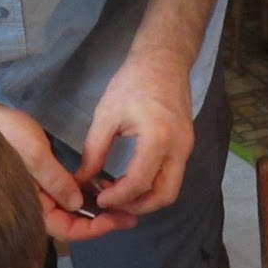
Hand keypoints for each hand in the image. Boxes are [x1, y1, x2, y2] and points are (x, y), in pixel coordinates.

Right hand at [0, 102, 136, 243]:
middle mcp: (38, 206)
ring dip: (96, 206)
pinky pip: (68, 193)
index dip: (95, 228)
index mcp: (33, 207)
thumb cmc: (5, 135)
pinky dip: (86, 192)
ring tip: (123, 201)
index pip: (68, 230)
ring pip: (73, 209)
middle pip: (74, 224)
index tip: (118, 219)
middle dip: (102, 220)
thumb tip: (77, 204)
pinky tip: (104, 186)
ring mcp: (41, 194)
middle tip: (131, 215)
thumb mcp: (34, 155)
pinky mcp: (45, 180)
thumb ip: (56, 181)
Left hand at [77, 50, 193, 216]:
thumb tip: (82, 180)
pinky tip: (131, 181)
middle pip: (164, 196)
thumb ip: (94, 151)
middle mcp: (178, 148)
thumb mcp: (106, 115)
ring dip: (146, 199)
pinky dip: (153, 186)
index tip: (99, 199)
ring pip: (170, 190)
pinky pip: (172, 177)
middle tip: (113, 205)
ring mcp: (186, 148)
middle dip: (137, 207)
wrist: (164, 60)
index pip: (139, 182)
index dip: (118, 197)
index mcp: (158, 138)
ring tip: (121, 195)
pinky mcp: (186, 147)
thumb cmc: (133, 82)